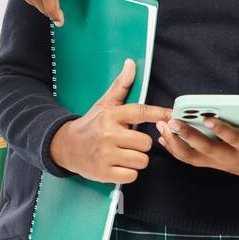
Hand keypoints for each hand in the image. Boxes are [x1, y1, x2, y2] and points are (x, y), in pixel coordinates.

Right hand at [49, 58, 171, 183]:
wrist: (66, 146)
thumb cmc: (91, 125)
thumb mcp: (104, 104)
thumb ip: (121, 86)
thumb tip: (131, 63)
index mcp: (111, 115)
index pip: (141, 112)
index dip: (159, 113)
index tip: (172, 115)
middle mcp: (108, 134)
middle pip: (146, 143)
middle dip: (141, 145)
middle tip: (129, 142)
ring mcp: (106, 155)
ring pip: (141, 160)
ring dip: (136, 160)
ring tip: (123, 154)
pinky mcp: (104, 173)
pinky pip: (132, 176)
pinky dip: (128, 173)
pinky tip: (118, 166)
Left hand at [155, 103, 238, 181]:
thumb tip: (220, 101)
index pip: (233, 137)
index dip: (220, 129)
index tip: (207, 118)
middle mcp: (232, 157)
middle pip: (207, 149)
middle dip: (188, 135)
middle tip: (173, 122)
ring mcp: (221, 164)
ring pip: (194, 158)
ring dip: (176, 143)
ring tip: (163, 128)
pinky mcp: (213, 165)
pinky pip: (192, 159)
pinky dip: (176, 149)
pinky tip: (165, 138)